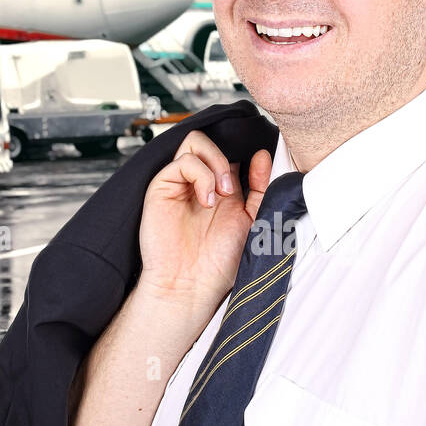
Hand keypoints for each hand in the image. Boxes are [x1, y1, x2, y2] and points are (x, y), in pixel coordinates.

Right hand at [139, 130, 272, 316]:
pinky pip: (183, 161)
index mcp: (224, 190)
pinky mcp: (162, 187)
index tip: (260, 166)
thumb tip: (263, 155)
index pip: (233, 153)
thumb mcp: (254, 221)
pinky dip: (200, 176)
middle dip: (227, 156)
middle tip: (232, 188)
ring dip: (215, 163)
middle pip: (212, 141)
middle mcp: (202, 183)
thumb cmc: (220, 262)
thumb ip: (261, 189)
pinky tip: (205, 201)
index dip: (247, 153)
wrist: (191, 285)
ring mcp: (181, 184)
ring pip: (195, 142)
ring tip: (221, 193)